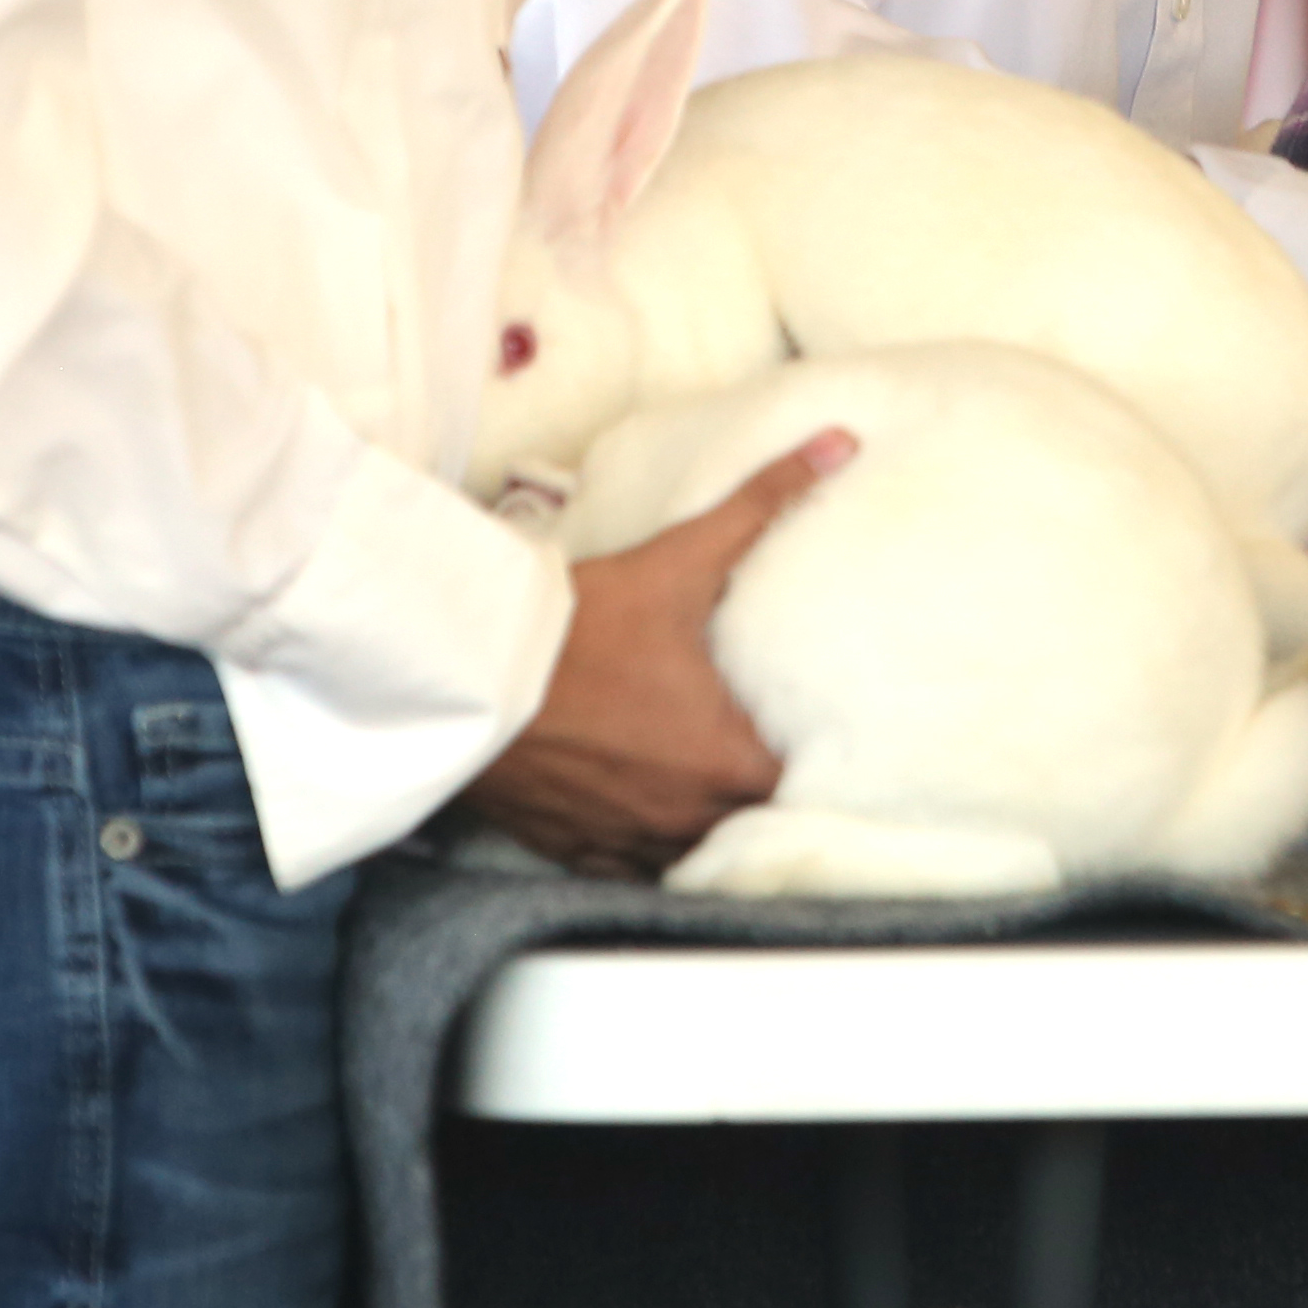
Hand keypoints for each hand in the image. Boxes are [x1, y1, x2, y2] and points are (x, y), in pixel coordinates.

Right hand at [454, 433, 848, 874]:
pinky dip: (635, 837)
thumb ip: (762, 507)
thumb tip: (838, 443)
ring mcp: (628, 843)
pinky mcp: (574, 851)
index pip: (796, 779)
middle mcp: (686, 819)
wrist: (468, 675)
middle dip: (746, 785)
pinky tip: (634, 798)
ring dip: (693, 816)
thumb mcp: (679, 563)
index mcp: (729, 765)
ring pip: (686, 847)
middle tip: (746, 739)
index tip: (793, 722)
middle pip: (744, 817)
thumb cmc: (580, 627)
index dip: (801, 752)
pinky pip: (626, 863)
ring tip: (693, 771)